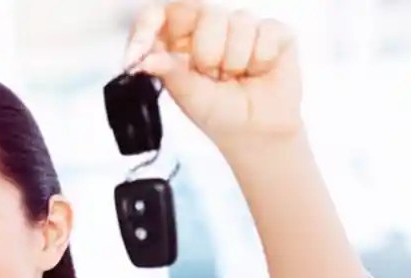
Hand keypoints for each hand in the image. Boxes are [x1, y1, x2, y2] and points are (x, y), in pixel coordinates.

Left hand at [124, 1, 302, 151]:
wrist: (256, 132)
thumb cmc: (219, 113)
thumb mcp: (188, 97)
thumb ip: (170, 74)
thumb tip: (146, 60)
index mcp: (179, 41)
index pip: (158, 15)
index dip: (148, 27)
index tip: (138, 54)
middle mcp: (207, 27)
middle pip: (204, 11)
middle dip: (208, 51)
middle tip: (212, 76)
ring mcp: (240, 26)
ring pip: (238, 21)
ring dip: (236, 61)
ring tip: (236, 78)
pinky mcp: (272, 31)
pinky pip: (266, 31)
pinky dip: (261, 60)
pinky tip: (258, 72)